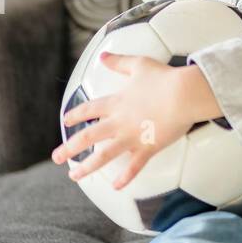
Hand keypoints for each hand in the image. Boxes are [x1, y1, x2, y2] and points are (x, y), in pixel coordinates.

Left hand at [51, 52, 207, 189]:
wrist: (184, 94)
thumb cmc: (165, 79)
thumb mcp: (139, 64)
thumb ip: (119, 61)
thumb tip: (104, 56)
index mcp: (116, 103)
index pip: (89, 110)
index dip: (75, 115)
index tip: (66, 121)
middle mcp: (119, 122)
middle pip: (88, 137)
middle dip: (69, 149)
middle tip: (57, 157)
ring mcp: (132, 137)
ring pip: (103, 156)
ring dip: (87, 168)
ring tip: (75, 176)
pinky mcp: (148, 147)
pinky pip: (134, 166)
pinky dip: (125, 178)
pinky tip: (116, 186)